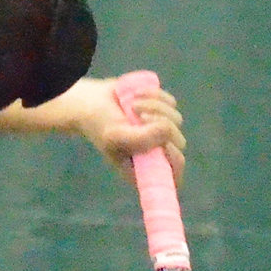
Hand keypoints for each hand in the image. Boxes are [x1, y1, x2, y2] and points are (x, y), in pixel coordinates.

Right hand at [67, 75, 186, 180]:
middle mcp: (156, 151)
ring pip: (176, 119)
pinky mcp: (161, 110)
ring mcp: (161, 131)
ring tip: (132, 105)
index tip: (162, 144)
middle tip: (139, 117)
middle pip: (179, 143)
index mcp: (144, 167)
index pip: (173, 174)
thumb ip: (143, 139)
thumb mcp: (116, 137)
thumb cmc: (100, 125)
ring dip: (154, 107)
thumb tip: (167, 129)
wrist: (91, 101)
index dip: (173, 159)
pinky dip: (155, 96)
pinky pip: (171, 103)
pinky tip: (137, 96)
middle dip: (160, 125)